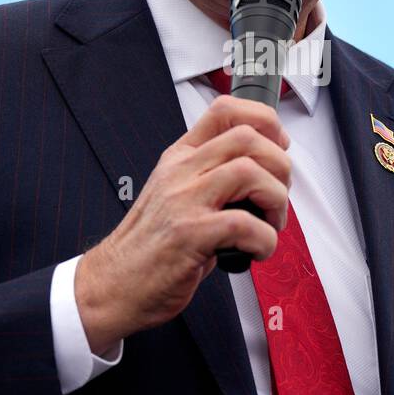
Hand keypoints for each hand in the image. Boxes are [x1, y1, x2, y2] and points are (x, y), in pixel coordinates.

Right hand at [74, 94, 291, 354]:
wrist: (113, 283)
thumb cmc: (151, 246)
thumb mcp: (179, 196)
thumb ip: (215, 179)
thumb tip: (267, 176)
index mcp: (181, 158)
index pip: (224, 111)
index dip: (264, 120)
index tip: (279, 146)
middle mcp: (182, 172)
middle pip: (247, 138)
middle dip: (280, 166)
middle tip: (277, 198)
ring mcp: (183, 201)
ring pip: (249, 172)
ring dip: (275, 200)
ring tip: (270, 225)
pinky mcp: (189, 235)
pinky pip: (243, 224)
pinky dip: (264, 239)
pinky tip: (258, 250)